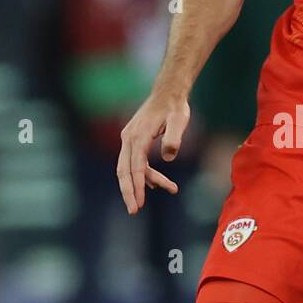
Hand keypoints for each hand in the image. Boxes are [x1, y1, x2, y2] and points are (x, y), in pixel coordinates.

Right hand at [117, 92, 189, 213]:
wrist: (168, 92)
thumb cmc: (175, 107)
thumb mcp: (179, 120)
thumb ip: (173, 138)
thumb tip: (168, 157)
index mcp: (138, 136)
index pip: (135, 167)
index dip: (137, 187)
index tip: (139, 204)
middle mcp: (129, 138)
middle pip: (123, 170)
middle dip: (129, 192)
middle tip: (134, 211)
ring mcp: (129, 138)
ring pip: (128, 167)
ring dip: (143, 183)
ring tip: (170, 189)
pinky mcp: (133, 139)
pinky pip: (134, 162)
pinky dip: (144, 174)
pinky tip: (157, 183)